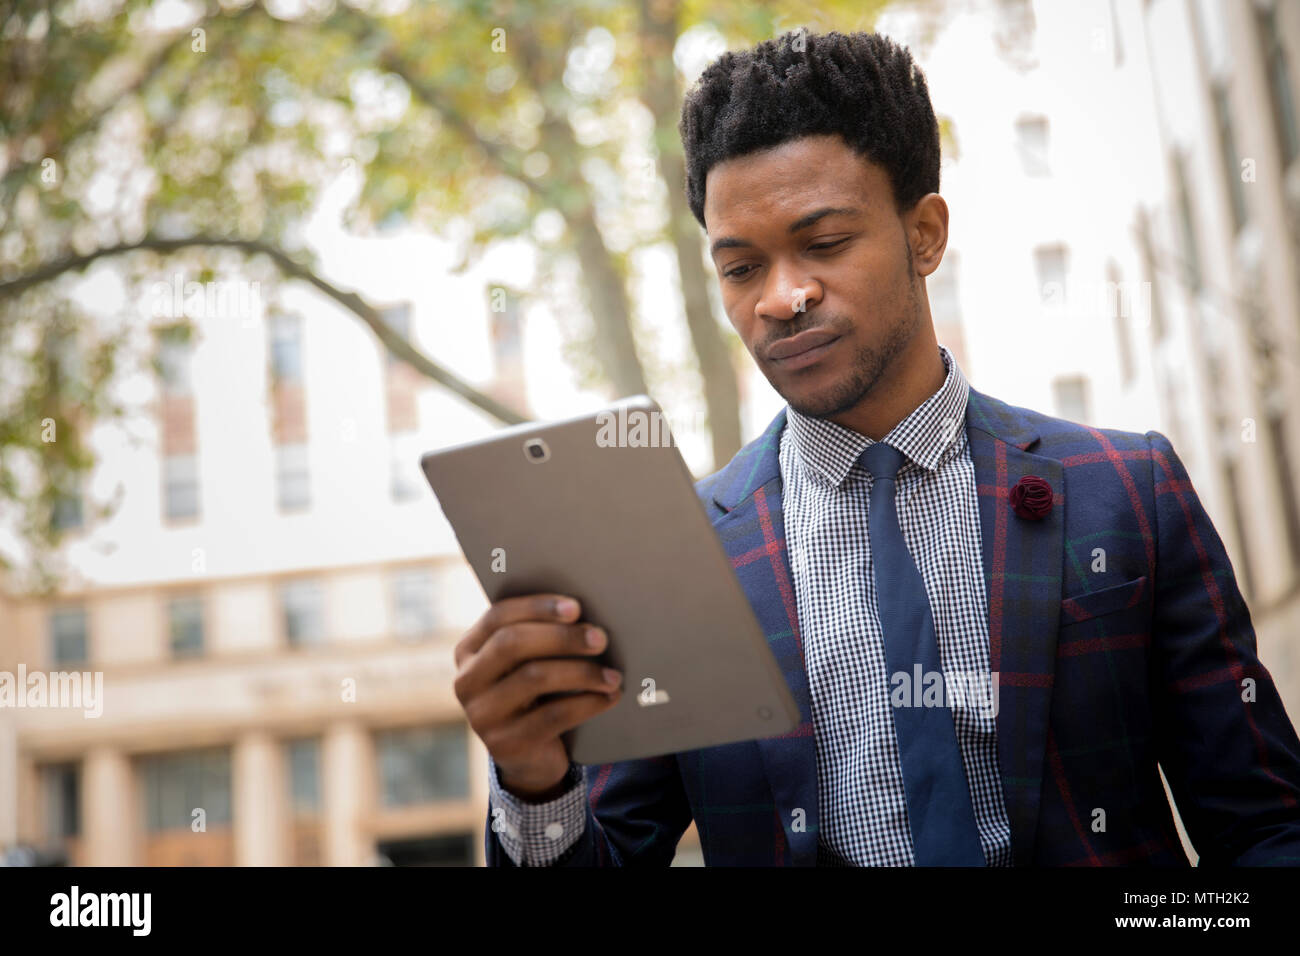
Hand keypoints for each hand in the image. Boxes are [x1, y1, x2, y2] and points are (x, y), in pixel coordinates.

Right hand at [454, 594, 621, 799]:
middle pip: (512, 644)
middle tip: (600, 638)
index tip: (575, 607)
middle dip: (561, 637)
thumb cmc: (535, 694)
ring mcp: (482, 715)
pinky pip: (552, 716)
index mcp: (469, 650)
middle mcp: (467, 681)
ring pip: (534, 678)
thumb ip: (540, 638)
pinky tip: (608, 697)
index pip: (498, 617)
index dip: (537, 607)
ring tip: (612, 674)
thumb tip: (584, 615)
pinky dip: (587, 703)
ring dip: (582, 672)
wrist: (529, 757)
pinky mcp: (505, 744)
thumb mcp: (526, 664)